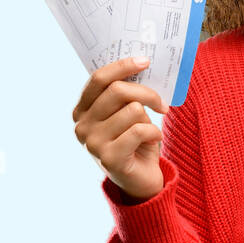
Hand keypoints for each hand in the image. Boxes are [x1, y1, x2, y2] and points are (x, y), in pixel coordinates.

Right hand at [72, 56, 170, 201]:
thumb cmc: (136, 142)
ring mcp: (92, 143)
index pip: (99, 78)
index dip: (123, 66)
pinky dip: (154, 132)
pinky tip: (153, 140)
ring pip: (132, 110)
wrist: (140, 180)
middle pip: (118, 91)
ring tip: (150, 131)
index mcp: (82, 110)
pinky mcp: (109, 158)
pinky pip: (140, 130)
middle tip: (162, 104)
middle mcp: (81, 126)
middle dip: (147, 93)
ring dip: (150, 119)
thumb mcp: (128, 114)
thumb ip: (126, 95)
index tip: (145, 61)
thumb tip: (141, 64)